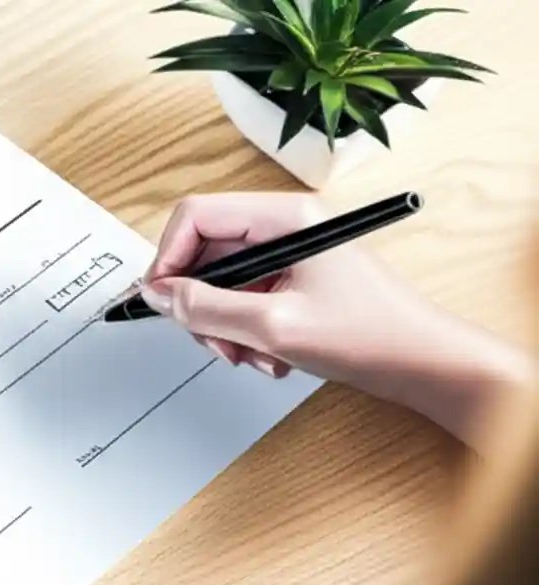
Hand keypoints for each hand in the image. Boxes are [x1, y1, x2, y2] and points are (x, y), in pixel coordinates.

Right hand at [138, 192, 533, 449]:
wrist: (429, 365)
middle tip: (214, 342)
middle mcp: (287, 228)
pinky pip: (246, 301)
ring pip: (224, 283)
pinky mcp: (296, 283)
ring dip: (224, 327)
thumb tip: (159, 294)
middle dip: (200, 304)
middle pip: (207, 253)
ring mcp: (292, 256)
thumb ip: (207, 308)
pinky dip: (245, 333)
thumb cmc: (374, 336)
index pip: (197, 215)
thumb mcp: (274, 326)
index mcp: (286, 218)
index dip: (169, 258)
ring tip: (251, 356)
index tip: (162, 300)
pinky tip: (270, 357)